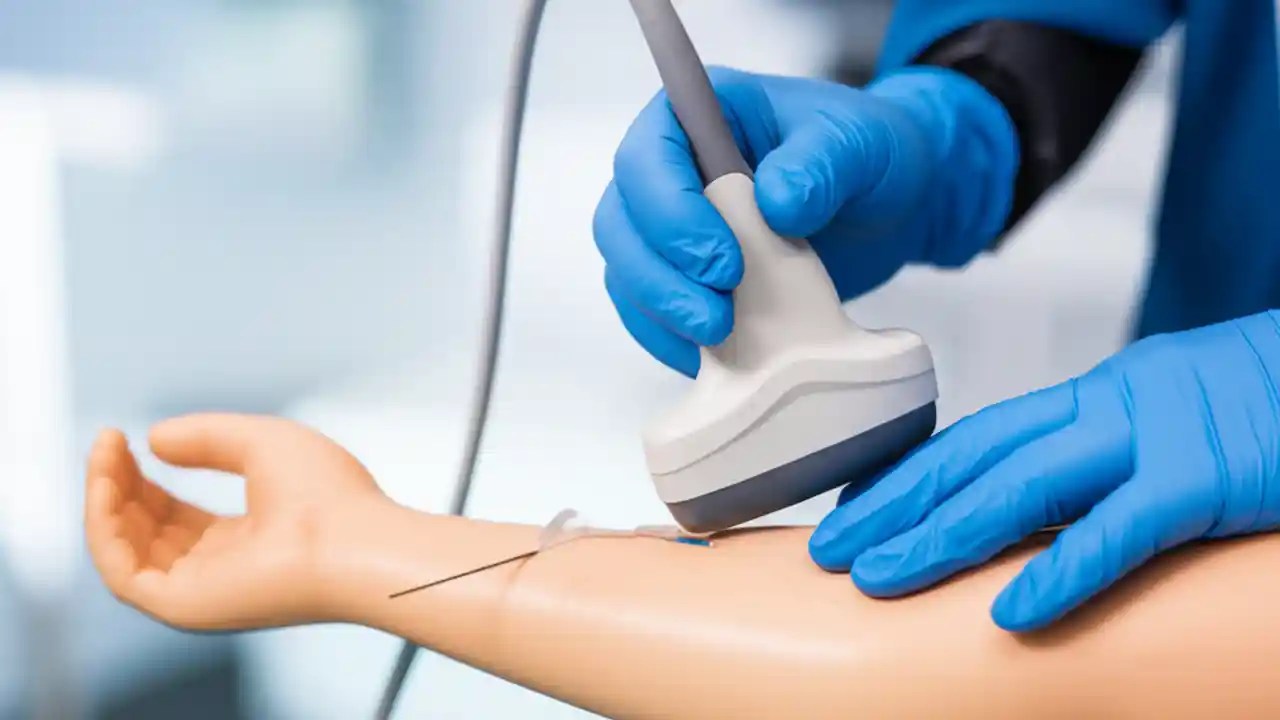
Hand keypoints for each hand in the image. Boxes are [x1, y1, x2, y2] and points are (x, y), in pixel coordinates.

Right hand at [84, 413, 391, 629]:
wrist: (359, 542)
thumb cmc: (330, 495)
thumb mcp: (261, 443)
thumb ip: (208, 437)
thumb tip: (152, 440)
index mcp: (246, 541)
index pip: (175, 516)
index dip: (143, 477)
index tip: (124, 437)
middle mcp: (220, 572)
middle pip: (146, 532)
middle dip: (119, 485)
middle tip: (108, 441)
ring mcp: (201, 593)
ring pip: (126, 551)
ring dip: (105, 501)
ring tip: (104, 455)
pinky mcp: (185, 608)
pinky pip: (122, 574)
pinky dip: (103, 529)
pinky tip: (106, 485)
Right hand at [594, 66, 1016, 375]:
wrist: (889, 205)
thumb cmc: (868, 155)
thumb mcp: (861, 145)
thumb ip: (822, 162)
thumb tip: (776, 200)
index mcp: (704, 116)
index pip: (648, 155)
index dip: (669, 212)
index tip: (724, 262)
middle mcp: (673, 167)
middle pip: (621, 220)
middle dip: (659, 277)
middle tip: (717, 316)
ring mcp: (671, 225)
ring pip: (627, 270)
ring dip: (661, 312)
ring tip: (720, 338)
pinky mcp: (682, 275)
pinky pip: (648, 312)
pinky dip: (671, 338)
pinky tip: (714, 356)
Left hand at [809, 311, 1279, 630]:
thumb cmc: (1261, 405)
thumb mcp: (1167, 422)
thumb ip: (1106, 460)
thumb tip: (1048, 517)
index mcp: (1096, 397)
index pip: (978, 437)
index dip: (908, 476)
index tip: (853, 514)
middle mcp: (1108, 407)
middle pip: (976, 458)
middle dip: (895, 506)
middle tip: (830, 552)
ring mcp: (1154, 437)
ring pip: (1023, 487)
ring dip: (942, 535)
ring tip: (881, 579)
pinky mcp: (1206, 478)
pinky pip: (1121, 531)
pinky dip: (1062, 572)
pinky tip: (1011, 612)